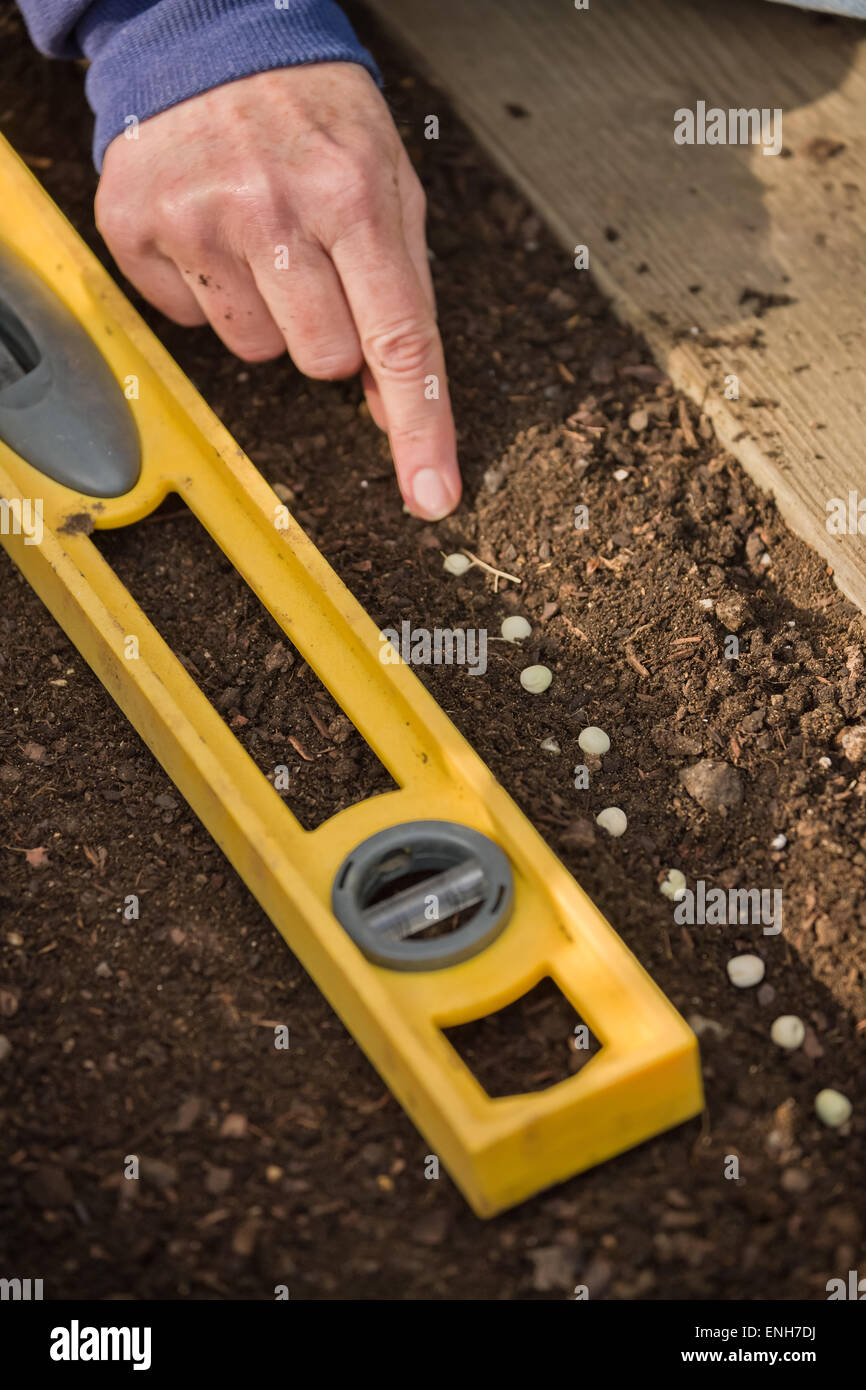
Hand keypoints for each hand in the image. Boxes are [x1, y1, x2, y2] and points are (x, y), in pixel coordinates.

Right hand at [95, 64, 459, 519]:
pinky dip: (211, 292)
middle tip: (314, 261)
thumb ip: (403, 297)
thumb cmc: (313, 118)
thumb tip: (398, 410)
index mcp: (353, 193)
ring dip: (268, 313)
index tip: (432, 495)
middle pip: (323, 361)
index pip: (398, 339)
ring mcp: (198, 219)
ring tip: (261, 240)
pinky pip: (194, 324)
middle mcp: (272, 207)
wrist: (209, 39)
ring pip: (258, 352)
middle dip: (330, 329)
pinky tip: (215, 235)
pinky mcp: (138, 230)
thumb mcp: (387, 185)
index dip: (420, 428)